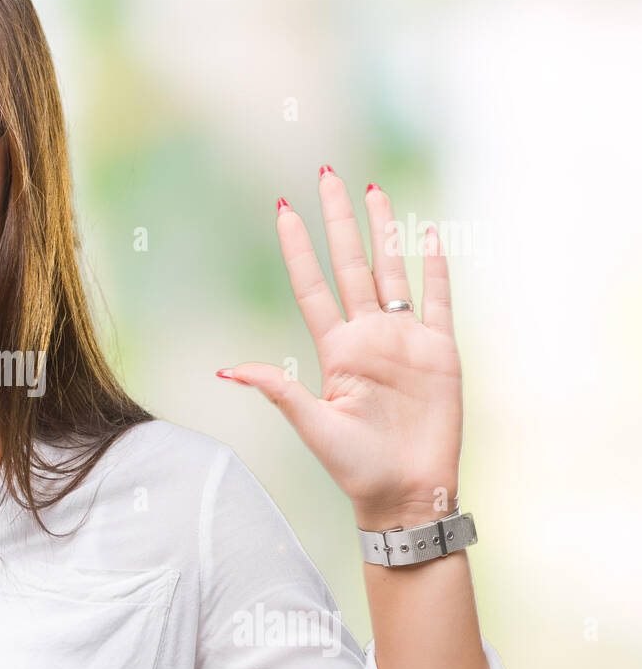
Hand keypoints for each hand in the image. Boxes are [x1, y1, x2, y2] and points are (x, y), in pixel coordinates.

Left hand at [218, 167, 461, 530]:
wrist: (406, 493)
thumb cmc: (355, 466)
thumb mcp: (312, 425)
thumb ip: (278, 390)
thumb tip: (228, 372)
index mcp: (335, 350)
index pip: (312, 286)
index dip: (298, 249)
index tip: (283, 209)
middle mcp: (367, 337)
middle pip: (351, 265)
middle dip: (339, 221)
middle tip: (328, 175)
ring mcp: (404, 340)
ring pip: (392, 271)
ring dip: (384, 232)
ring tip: (373, 192)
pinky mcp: (440, 351)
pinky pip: (438, 299)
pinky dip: (434, 266)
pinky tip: (427, 232)